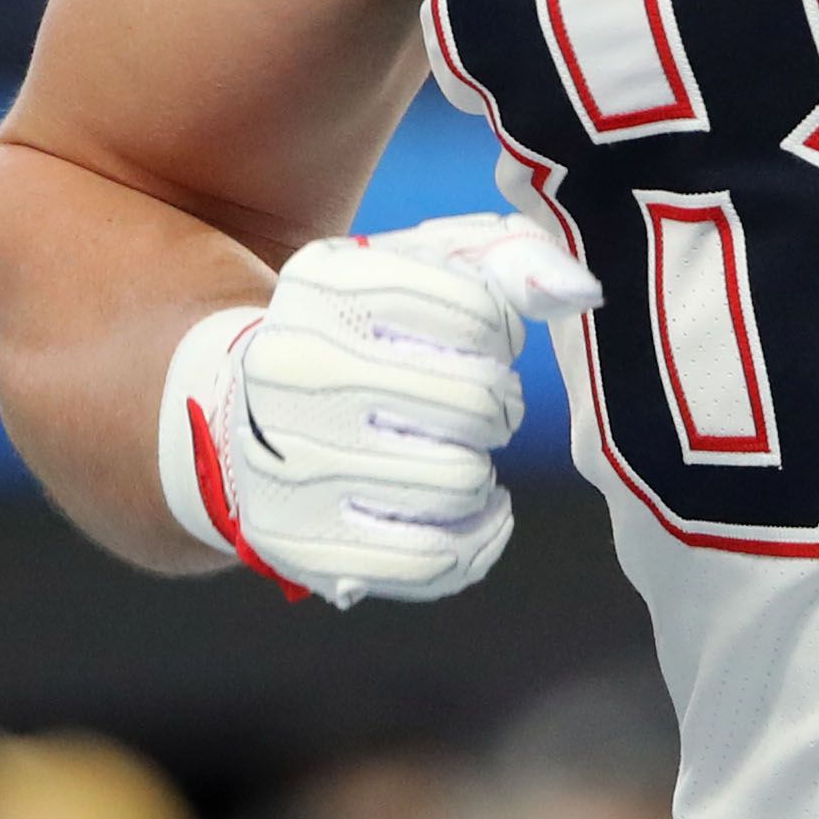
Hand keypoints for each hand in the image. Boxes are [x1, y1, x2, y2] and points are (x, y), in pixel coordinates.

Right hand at [159, 214, 598, 606]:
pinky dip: (477, 539)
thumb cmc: (357, 332)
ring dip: (482, 473)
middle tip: (483, 408)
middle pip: (473, 402)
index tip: (481, 343)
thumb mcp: (414, 268)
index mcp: (325, 286)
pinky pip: (432, 559)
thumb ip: (505, 259)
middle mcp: (296, 369)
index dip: (501, 333)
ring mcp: (290, 462)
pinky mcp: (299, 542)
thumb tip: (582, 292)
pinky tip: (474, 512)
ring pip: (459, 482)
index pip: (477, 314)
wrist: (237, 410)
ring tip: (461, 456)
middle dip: (499, 406)